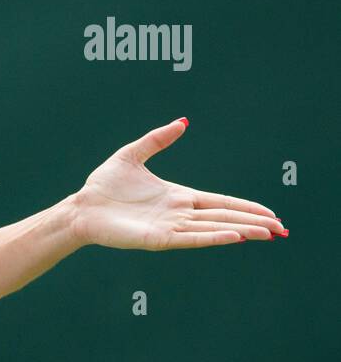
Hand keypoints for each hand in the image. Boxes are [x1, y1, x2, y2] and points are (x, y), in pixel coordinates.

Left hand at [70, 118, 285, 249]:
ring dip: (241, 231)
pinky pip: (191, 238)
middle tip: (281, 230)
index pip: (220, 202)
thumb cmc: (103, 186)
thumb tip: (182, 122)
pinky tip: (235, 236)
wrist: (81, 207)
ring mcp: (169, 227)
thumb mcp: (132, 155)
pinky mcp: (157, 239)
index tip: (270, 214)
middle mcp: (178, 214)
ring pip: (213, 229)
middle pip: (224, 217)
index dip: (245, 207)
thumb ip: (157, 139)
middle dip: (254, 223)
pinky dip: (213, 237)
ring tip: (268, 234)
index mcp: (177, 197)